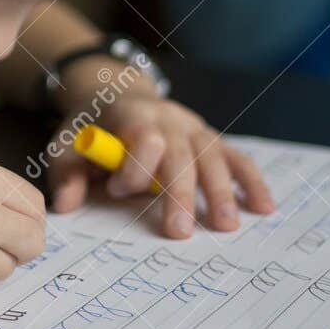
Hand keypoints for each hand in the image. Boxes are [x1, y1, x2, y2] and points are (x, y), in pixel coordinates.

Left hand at [43, 88, 273, 238]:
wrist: (115, 97)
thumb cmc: (92, 129)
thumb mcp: (67, 145)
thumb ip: (66, 175)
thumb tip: (65, 206)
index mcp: (132, 115)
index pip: (142, 138)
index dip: (132, 167)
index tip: (115, 189)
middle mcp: (169, 119)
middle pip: (180, 154)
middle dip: (180, 193)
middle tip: (180, 231)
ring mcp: (193, 128)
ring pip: (211, 157)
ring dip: (220, 191)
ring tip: (226, 226)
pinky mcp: (209, 140)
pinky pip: (234, 157)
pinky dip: (250, 180)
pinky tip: (263, 206)